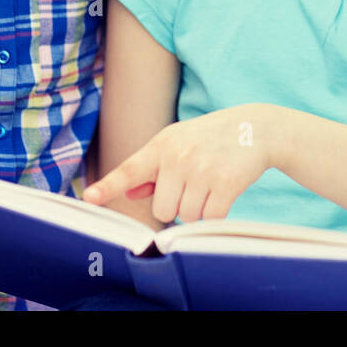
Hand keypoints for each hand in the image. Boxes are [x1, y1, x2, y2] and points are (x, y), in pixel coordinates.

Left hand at [82, 105, 286, 223]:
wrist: (256, 128)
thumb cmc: (210, 138)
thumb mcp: (178, 143)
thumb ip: (152, 170)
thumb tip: (130, 192)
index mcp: (162, 145)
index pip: (130, 169)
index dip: (108, 186)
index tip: (90, 197)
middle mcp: (179, 157)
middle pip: (162, 210)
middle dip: (177, 204)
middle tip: (193, 184)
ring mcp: (202, 170)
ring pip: (186, 216)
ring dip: (198, 208)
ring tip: (210, 184)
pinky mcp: (226, 184)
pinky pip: (210, 218)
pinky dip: (217, 213)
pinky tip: (224, 191)